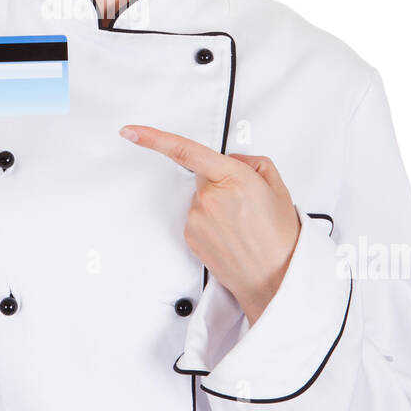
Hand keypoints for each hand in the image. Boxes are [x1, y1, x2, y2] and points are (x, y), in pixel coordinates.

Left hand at [119, 124, 299, 324]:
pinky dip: (211, 223)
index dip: (153, 138)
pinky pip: (197, 218)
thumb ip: (252, 163)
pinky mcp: (190, 235)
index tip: (131, 132)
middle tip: (245, 204)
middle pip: (203, 175)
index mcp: (233, 177)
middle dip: (220, 182)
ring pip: (201, 198)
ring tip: (242, 225)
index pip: (185, 151)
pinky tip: (231, 235)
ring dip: (217, 206)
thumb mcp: (277, 187)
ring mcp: (196, 218)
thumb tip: (232, 160)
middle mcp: (209, 197)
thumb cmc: (279, 237)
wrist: (275, 278)